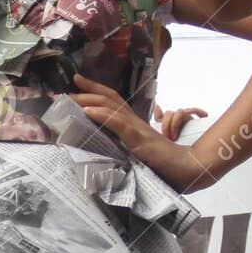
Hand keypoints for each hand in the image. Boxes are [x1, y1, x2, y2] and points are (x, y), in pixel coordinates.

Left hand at [72, 77, 213, 191]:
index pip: (112, 101)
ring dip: (89, 101)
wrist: (187, 169)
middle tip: (64, 90)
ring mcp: (138, 129)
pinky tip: (89, 112)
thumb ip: (124, 146)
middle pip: (109, 98)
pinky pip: (120, 124)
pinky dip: (103, 116)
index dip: (94, 90)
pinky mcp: (140, 141)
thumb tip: (102, 147)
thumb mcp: (137, 153)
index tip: (76, 83)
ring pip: (111, 107)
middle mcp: (135, 121)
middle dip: (86, 91)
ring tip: (71, 98)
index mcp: (133, 124)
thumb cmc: (164, 164)